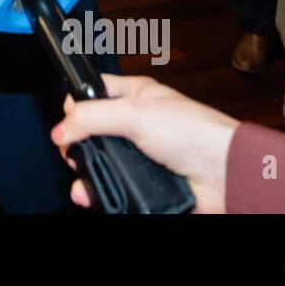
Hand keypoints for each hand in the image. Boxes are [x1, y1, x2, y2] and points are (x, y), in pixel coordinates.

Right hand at [51, 73, 238, 213]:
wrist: (224, 176)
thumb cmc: (196, 133)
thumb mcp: (134, 113)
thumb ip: (90, 117)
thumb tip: (60, 131)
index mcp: (134, 95)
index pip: (93, 92)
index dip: (76, 104)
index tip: (70, 120)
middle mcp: (134, 124)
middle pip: (89, 131)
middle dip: (77, 144)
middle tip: (75, 151)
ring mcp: (137, 155)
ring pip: (97, 162)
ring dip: (85, 172)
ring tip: (82, 177)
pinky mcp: (140, 182)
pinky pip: (110, 187)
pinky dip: (98, 192)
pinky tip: (91, 194)